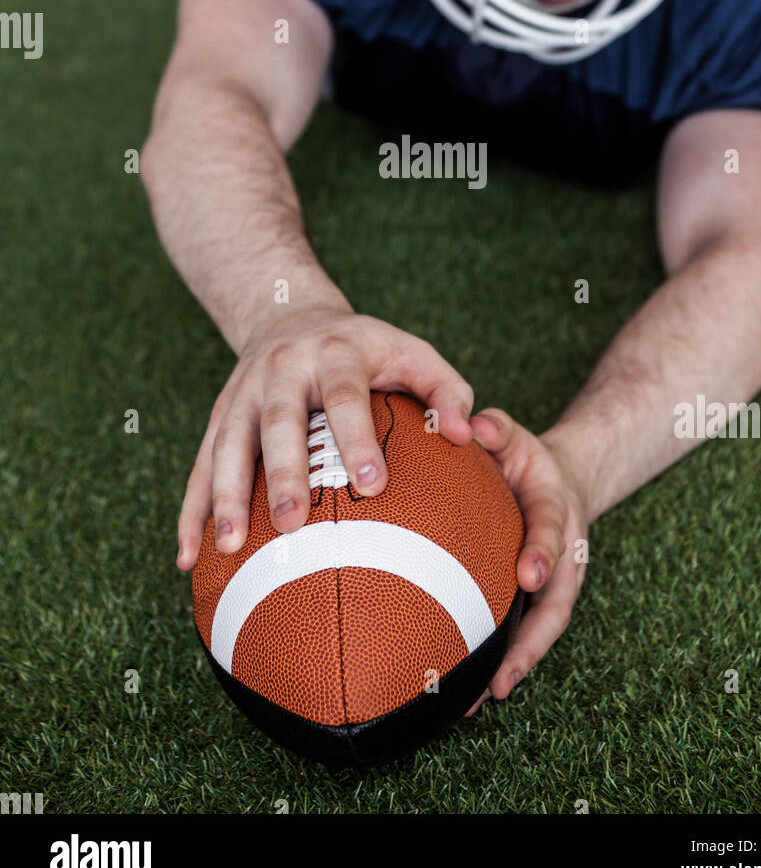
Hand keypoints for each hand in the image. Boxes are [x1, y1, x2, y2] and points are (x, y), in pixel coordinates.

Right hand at [176, 305, 473, 568]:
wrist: (288, 310)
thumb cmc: (365, 348)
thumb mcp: (410, 350)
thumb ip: (446, 388)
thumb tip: (464, 436)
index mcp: (336, 352)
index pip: (346, 397)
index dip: (358, 440)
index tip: (373, 487)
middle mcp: (283, 369)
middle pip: (278, 421)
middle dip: (283, 472)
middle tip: (292, 524)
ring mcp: (243, 392)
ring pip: (228, 444)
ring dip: (225, 496)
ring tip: (228, 547)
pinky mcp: (219, 415)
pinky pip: (200, 466)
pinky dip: (192, 511)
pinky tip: (189, 556)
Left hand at [462, 409, 588, 713]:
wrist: (557, 480)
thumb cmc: (523, 458)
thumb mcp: (514, 434)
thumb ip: (497, 428)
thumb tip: (475, 425)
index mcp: (558, 510)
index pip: (554, 531)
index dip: (544, 552)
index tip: (529, 574)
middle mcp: (564, 555)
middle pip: (554, 605)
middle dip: (531, 642)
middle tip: (503, 674)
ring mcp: (554, 583)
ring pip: (540, 631)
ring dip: (515, 666)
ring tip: (479, 700)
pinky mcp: (537, 600)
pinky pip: (523, 634)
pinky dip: (504, 663)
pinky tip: (473, 694)